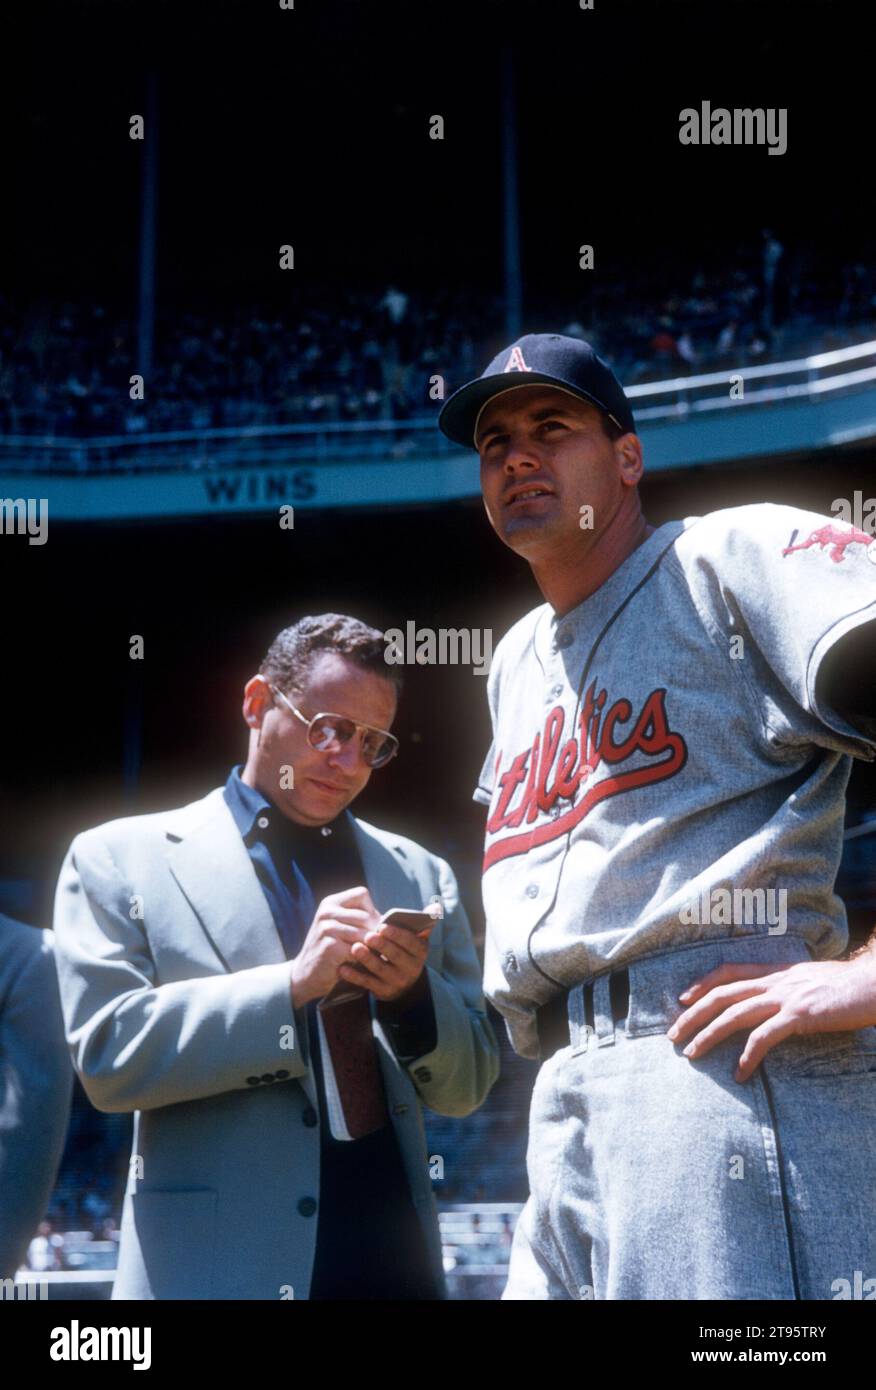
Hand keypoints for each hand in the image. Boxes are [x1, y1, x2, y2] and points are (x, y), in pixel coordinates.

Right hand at [289, 886, 381, 1006]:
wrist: (305, 975)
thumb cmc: (331, 950)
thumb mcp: (341, 928)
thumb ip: (360, 919)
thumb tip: (392, 919)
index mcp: (330, 902)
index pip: (362, 894)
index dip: (371, 910)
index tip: (371, 926)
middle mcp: (326, 911)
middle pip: (366, 916)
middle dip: (375, 932)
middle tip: (380, 946)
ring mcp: (326, 928)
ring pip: (365, 934)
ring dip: (373, 947)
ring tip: (375, 955)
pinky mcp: (330, 947)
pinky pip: (359, 950)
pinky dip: (364, 959)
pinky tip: (364, 964)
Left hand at [337, 921, 432, 1003]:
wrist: (402, 981)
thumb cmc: (404, 950)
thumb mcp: (415, 939)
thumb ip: (422, 923)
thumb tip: (436, 907)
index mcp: (420, 951)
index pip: (411, 942)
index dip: (397, 934)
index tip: (382, 926)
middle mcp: (412, 968)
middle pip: (396, 956)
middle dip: (382, 945)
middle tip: (368, 936)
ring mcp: (398, 982)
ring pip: (381, 970)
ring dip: (367, 959)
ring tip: (355, 948)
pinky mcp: (384, 992)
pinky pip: (368, 983)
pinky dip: (355, 976)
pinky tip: (343, 968)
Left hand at [666, 946, 875, 1082]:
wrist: (873, 984)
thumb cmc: (847, 988)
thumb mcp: (811, 982)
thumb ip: (789, 991)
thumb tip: (777, 1005)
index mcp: (777, 972)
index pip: (729, 971)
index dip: (702, 984)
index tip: (682, 999)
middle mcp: (776, 981)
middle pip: (722, 994)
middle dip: (693, 1015)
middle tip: (673, 1035)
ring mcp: (786, 997)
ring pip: (735, 1014)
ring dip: (708, 1035)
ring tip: (692, 1054)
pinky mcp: (800, 1016)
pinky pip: (765, 1037)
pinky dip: (748, 1055)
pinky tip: (740, 1073)